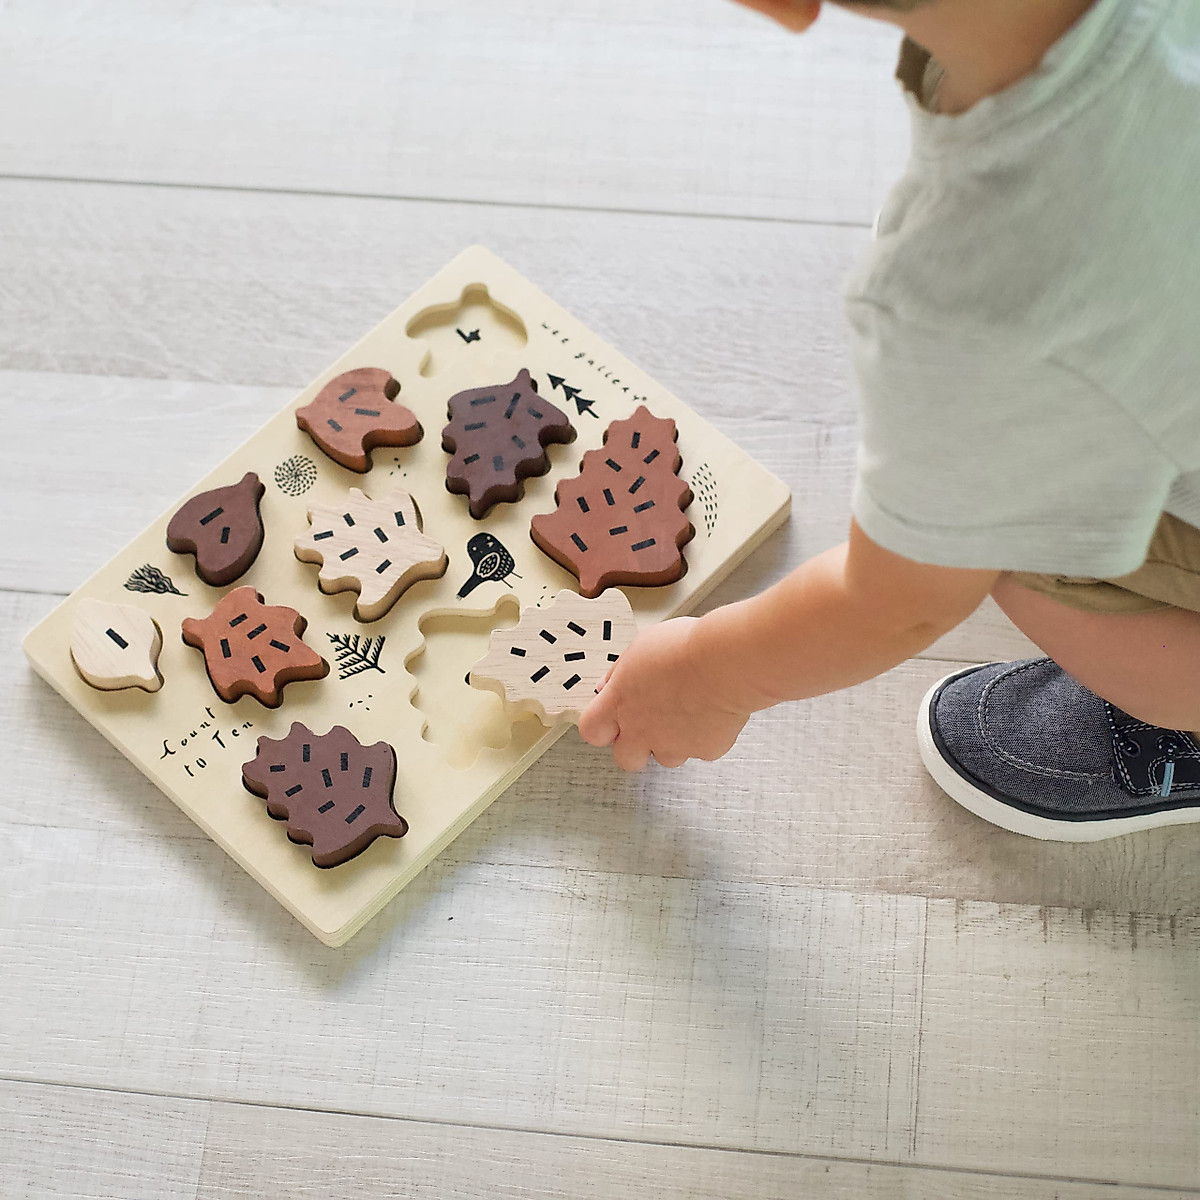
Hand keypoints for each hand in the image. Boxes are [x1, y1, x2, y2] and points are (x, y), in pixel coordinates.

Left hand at [577, 617, 752, 770]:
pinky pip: (701, 750)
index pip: (591, 730)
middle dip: (635, 747)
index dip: (600, 728)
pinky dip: (705, 736)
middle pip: (625, 759)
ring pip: (666, 758)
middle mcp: (642, 729)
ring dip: (673, 742)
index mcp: (619, 701)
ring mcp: (672, 744)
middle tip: (648, 727)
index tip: (609, 720)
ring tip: (687, 713)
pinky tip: (711, 712)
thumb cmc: (687, 648)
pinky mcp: (703, 750)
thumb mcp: (641, 647)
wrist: (726, 662)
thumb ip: (621, 672)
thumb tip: (609, 684)